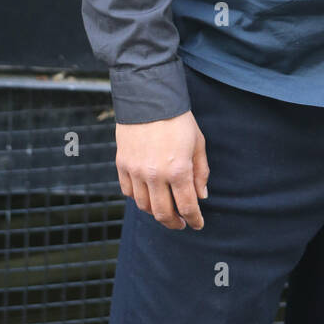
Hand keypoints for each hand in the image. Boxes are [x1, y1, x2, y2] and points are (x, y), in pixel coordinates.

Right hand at [115, 111, 209, 229]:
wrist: (148, 99)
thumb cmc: (178, 119)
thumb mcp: (198, 143)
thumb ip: (200, 172)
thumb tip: (201, 196)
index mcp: (178, 170)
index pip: (186, 206)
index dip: (194, 220)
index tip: (197, 224)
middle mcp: (155, 175)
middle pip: (163, 213)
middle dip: (174, 223)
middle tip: (181, 223)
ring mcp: (135, 171)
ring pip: (144, 205)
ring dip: (156, 212)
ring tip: (165, 210)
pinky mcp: (122, 165)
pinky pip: (128, 192)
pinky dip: (138, 198)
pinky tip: (148, 195)